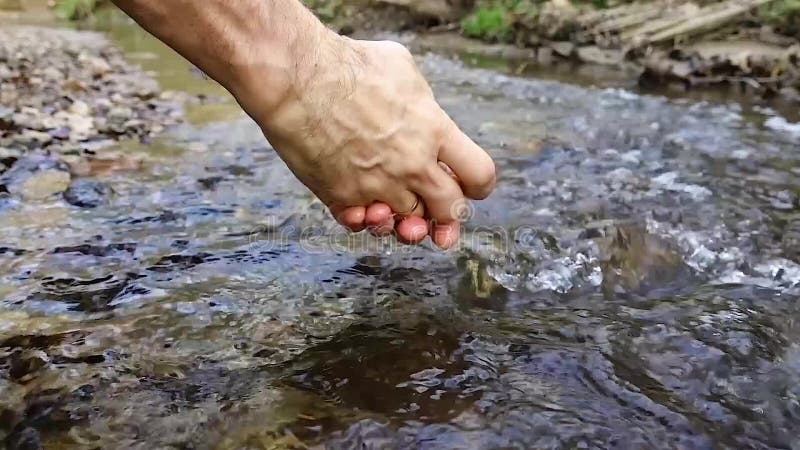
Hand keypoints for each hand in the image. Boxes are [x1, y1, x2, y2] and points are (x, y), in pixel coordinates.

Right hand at [234, 32, 494, 247]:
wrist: (297, 79)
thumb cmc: (347, 65)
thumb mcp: (402, 68)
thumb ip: (422, 100)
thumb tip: (424, 110)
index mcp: (434, 131)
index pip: (479, 175)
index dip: (477, 186)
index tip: (466, 186)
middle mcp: (413, 165)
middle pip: (450, 210)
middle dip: (446, 215)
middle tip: (433, 212)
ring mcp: (379, 185)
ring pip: (406, 224)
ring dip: (403, 221)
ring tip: (390, 209)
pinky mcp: (344, 197)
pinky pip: (363, 224)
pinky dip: (364, 219)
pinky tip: (360, 206)